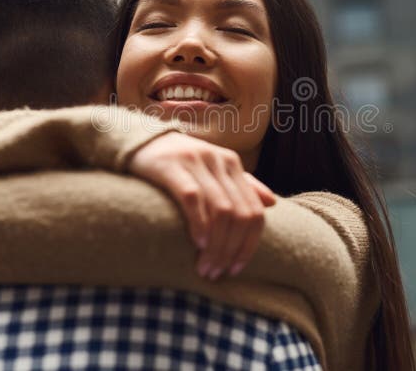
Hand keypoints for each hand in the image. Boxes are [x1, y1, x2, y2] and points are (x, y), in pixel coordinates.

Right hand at [128, 132, 276, 279]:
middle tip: (217, 273)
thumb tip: (272, 203)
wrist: (143, 141)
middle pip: (240, 215)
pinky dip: (199, 224)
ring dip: (216, 245)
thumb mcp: (215, 170)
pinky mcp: (172, 166)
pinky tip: (198, 243)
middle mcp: (219, 161)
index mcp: (233, 164)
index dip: (249, 245)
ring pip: (221, 211)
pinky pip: (193, 199)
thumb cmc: (181, 164)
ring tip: (205, 267)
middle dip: (231, 250)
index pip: (254, 211)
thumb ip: (243, 184)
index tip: (236, 269)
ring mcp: (197, 162)